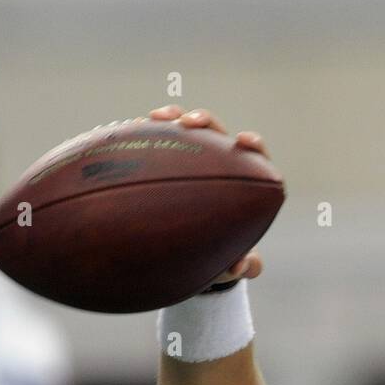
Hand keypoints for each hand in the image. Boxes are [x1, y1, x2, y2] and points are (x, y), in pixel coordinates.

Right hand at [149, 105, 267, 287]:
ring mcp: (191, 157)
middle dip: (203, 121)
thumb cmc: (218, 255)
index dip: (252, 145)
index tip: (244, 141)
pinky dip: (145, 132)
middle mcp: (218, 163)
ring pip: (184, 127)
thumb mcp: (229, 263)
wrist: (190, 255)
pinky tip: (130, 131)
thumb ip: (243, 265)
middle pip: (215, 131)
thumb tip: (240, 268)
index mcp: (242, 181)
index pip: (254, 155)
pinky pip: (156, 138)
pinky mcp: (166, 157)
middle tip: (190, 124)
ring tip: (155, 118)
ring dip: (172, 117)